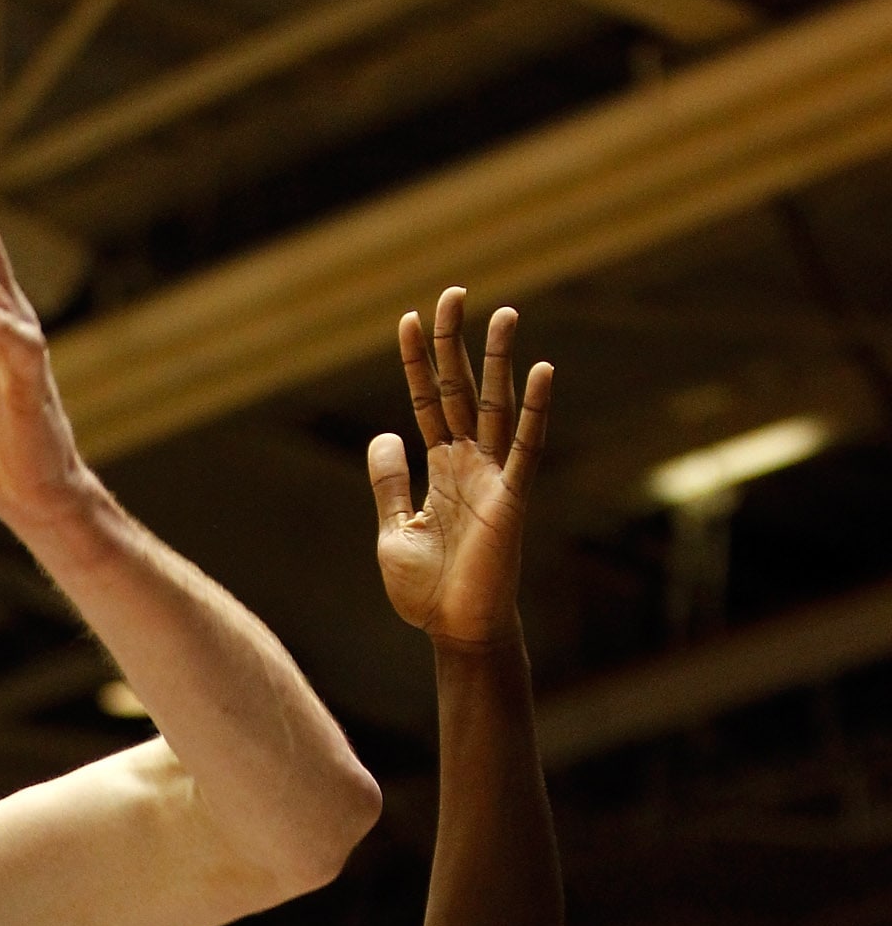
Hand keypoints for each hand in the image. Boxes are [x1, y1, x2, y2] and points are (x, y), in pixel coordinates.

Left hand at [368, 289, 552, 646]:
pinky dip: (537, 410)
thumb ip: (388, 483)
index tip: (408, 320)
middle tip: (453, 294)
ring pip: (496, 406)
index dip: (418, 363)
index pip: (426, 402)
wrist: (455, 631)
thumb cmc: (427, 590)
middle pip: (460, 390)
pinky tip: (541, 370)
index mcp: (440, 469)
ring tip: (502, 313)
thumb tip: (383, 435)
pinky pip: (526, 447)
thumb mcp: (393, 530)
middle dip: (455, 344)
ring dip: (498, 361)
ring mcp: (493, 477)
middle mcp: (469, 463)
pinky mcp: (512, 498)